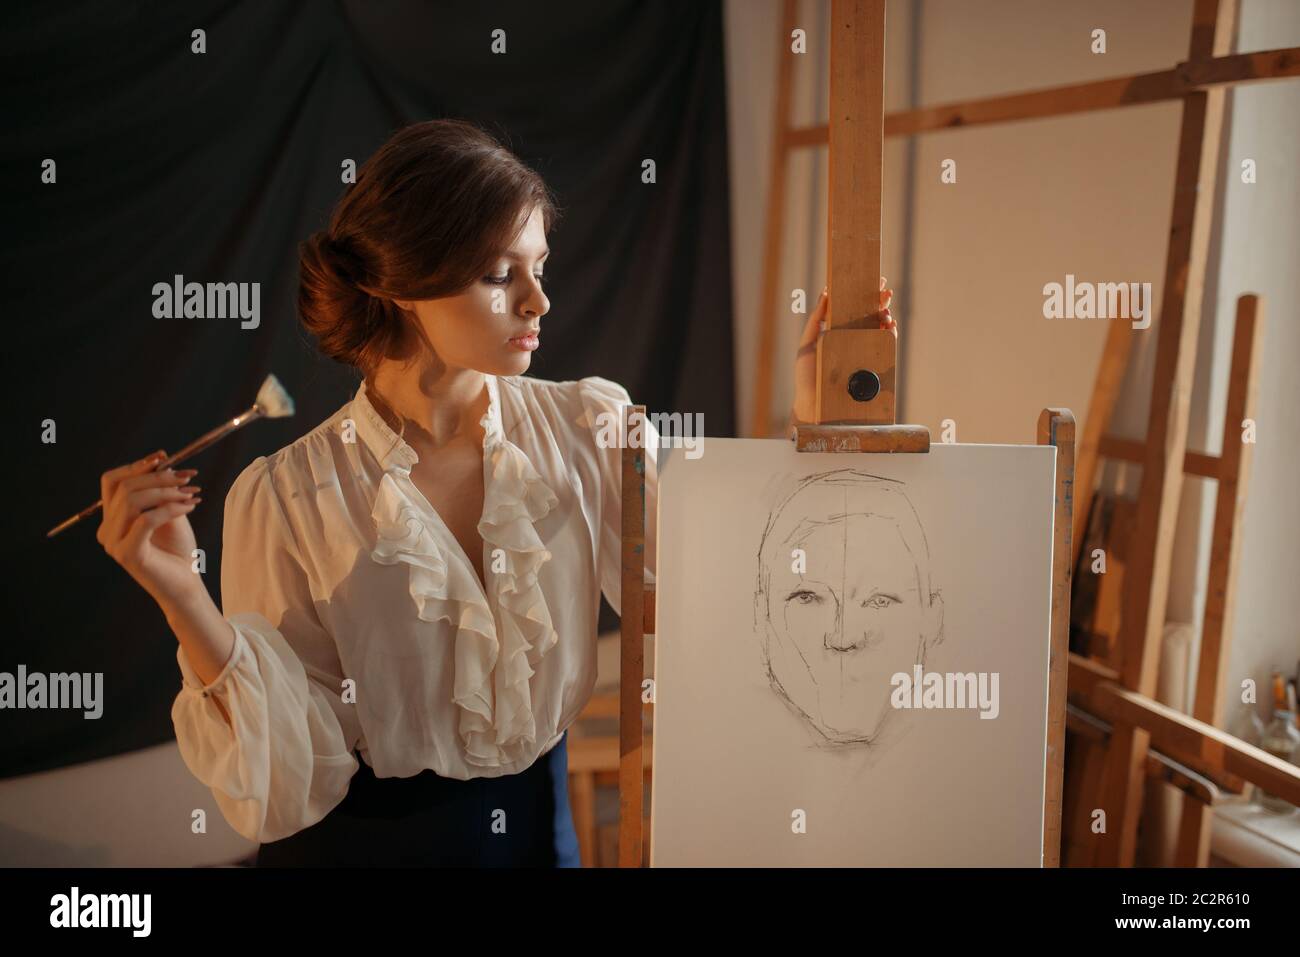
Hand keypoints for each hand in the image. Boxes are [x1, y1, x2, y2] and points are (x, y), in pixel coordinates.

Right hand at [97, 450, 205, 608]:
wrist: (186, 584)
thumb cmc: (177, 550)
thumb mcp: (169, 512)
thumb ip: (160, 491)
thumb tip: (162, 463)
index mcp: (111, 518)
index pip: (112, 481)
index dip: (137, 465)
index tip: (165, 457)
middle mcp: (106, 530)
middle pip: (124, 487)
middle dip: (159, 477)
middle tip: (187, 478)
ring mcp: (113, 542)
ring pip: (133, 500)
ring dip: (166, 492)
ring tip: (191, 494)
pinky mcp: (127, 553)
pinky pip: (146, 519)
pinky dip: (170, 508)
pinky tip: (190, 507)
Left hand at [792, 277, 895, 423]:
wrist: (814, 401)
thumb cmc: (807, 373)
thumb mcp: (807, 342)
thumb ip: (816, 319)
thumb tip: (825, 293)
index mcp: (838, 329)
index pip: (853, 307)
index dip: (864, 293)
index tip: (874, 281)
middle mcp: (853, 337)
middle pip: (870, 314)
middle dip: (880, 300)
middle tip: (885, 291)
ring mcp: (862, 349)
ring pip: (880, 327)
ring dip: (886, 315)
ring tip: (884, 311)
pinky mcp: (870, 362)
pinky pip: (884, 345)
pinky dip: (890, 333)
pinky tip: (889, 326)